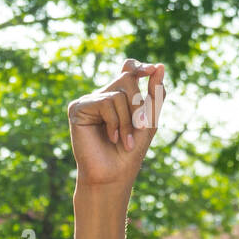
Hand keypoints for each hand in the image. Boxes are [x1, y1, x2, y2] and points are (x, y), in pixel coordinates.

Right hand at [67, 59, 166, 190]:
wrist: (114, 173)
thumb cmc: (131, 149)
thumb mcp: (149, 120)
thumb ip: (155, 94)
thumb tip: (160, 66)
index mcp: (119, 96)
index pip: (128, 69)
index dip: (140, 67)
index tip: (153, 70)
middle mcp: (103, 94)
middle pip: (128, 79)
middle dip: (139, 106)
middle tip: (139, 128)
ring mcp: (89, 100)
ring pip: (119, 94)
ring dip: (128, 120)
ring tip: (124, 139)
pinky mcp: (78, 107)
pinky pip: (105, 102)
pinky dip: (115, 122)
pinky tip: (111, 137)